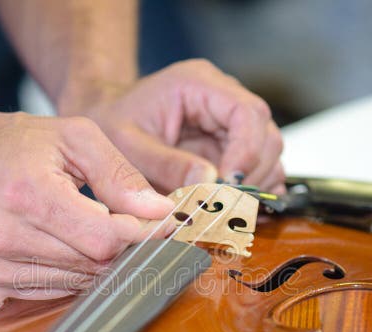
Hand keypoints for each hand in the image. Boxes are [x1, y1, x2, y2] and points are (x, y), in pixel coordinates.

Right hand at [0, 110, 173, 303]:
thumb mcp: (73, 137)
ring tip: (93, 228)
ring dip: (98, 261)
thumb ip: (119, 173)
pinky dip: (72, 274)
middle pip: (95, 264)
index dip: (142, 235)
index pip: (104, 237)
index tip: (165, 226)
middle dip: (124, 247)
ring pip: (79, 283)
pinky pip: (55, 292)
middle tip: (133, 225)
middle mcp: (6, 237)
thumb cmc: (15, 145)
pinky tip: (64, 245)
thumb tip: (160, 211)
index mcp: (27, 194)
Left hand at [72, 59, 285, 193]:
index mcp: (198, 83)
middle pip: (266, 135)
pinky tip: (229, 206)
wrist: (104, 121)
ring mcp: (228, 122)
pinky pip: (256, 168)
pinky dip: (249, 191)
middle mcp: (222, 98)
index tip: (229, 184)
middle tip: (223, 203)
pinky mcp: (229, 145)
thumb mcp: (129, 146)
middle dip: (250, 174)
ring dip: (252, 186)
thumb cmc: (112, 124)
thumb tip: (209, 182)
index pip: (247, 112)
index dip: (247, 152)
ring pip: (267, 155)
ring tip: (223, 207)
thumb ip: (167, 164)